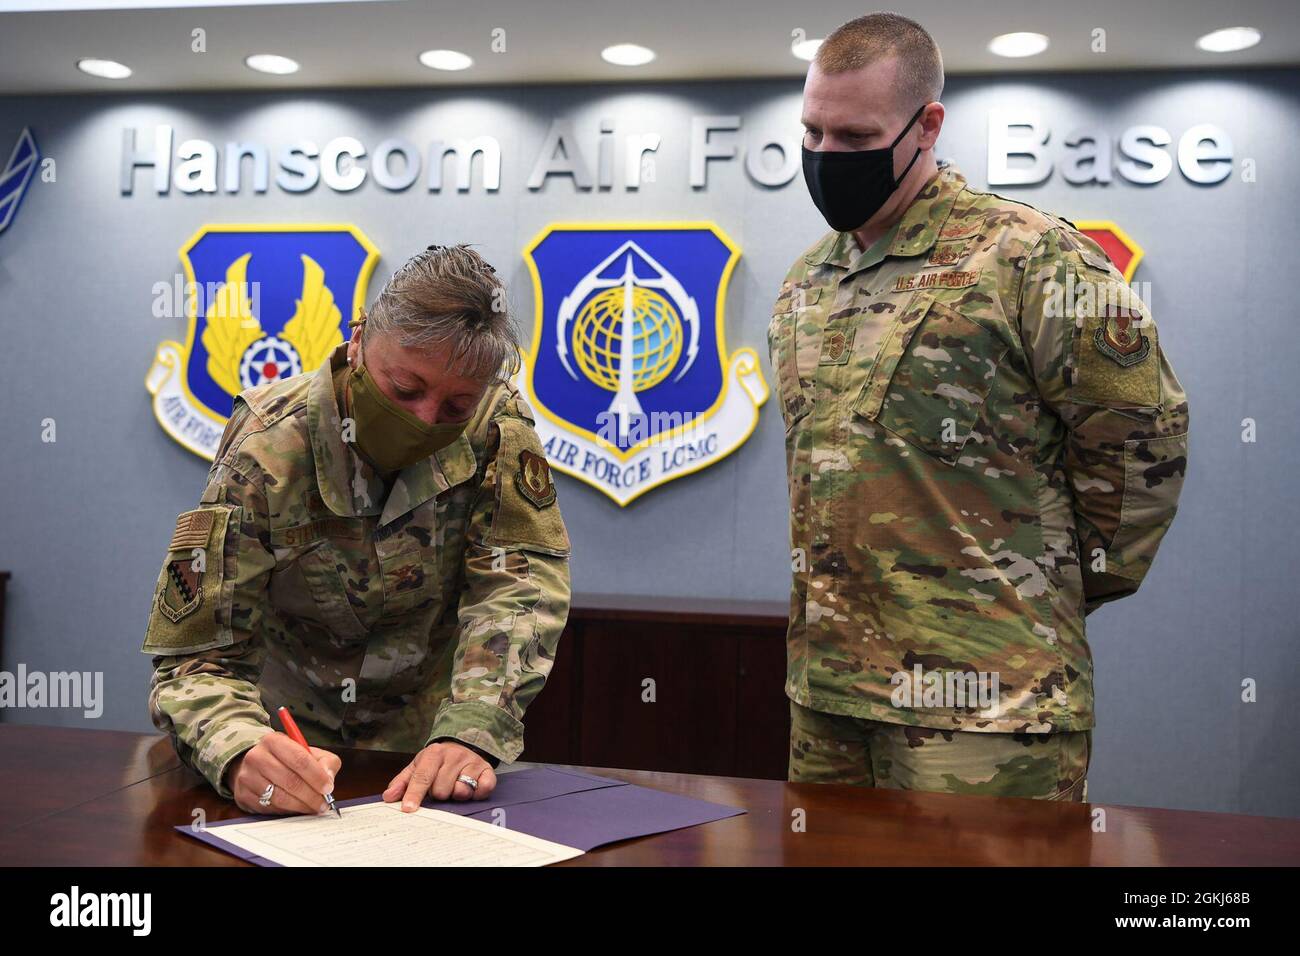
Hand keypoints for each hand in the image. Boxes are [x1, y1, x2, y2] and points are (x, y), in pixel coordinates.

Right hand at [228, 732, 341, 815]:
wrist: (254, 764)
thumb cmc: (285, 758)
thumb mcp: (307, 751)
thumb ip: (324, 761)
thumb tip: (328, 779)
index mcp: (274, 741)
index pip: (299, 759)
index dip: (316, 776)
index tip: (328, 788)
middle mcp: (257, 757)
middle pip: (290, 781)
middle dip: (311, 796)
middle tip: (324, 803)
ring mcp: (247, 777)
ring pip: (280, 797)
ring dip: (301, 806)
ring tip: (314, 808)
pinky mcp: (243, 795)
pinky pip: (270, 808)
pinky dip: (288, 811)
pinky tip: (297, 809)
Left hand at [382, 741, 496, 811]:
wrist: (464, 745)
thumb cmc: (438, 761)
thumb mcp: (418, 766)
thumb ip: (402, 782)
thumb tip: (389, 797)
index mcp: (434, 753)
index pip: (422, 777)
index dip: (414, 794)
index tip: (408, 809)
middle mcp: (454, 755)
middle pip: (441, 789)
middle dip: (439, 794)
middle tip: (441, 787)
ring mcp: (472, 761)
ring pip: (461, 791)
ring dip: (456, 794)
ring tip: (455, 786)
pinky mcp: (487, 770)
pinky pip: (483, 789)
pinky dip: (477, 794)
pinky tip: (471, 788)